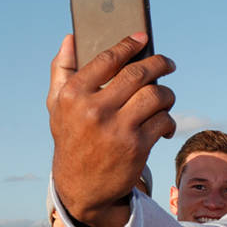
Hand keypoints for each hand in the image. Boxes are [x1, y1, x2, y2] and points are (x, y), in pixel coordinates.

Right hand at [48, 33, 175, 226]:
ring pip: (156, 95)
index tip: (143, 38)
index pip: (107, 58)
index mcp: (73, 94)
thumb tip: (70, 38)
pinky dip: (168, 120)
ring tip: (165, 96)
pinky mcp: (137, 146)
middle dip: (160, 64)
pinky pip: (163, 120)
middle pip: (138, 73)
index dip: (129, 44)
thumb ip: (61, 71)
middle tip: (168, 63)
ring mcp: (117, 128)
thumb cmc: (72, 139)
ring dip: (167, 93)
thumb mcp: (57, 107)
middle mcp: (94, 109)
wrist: (81, 188)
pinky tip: (164, 123)